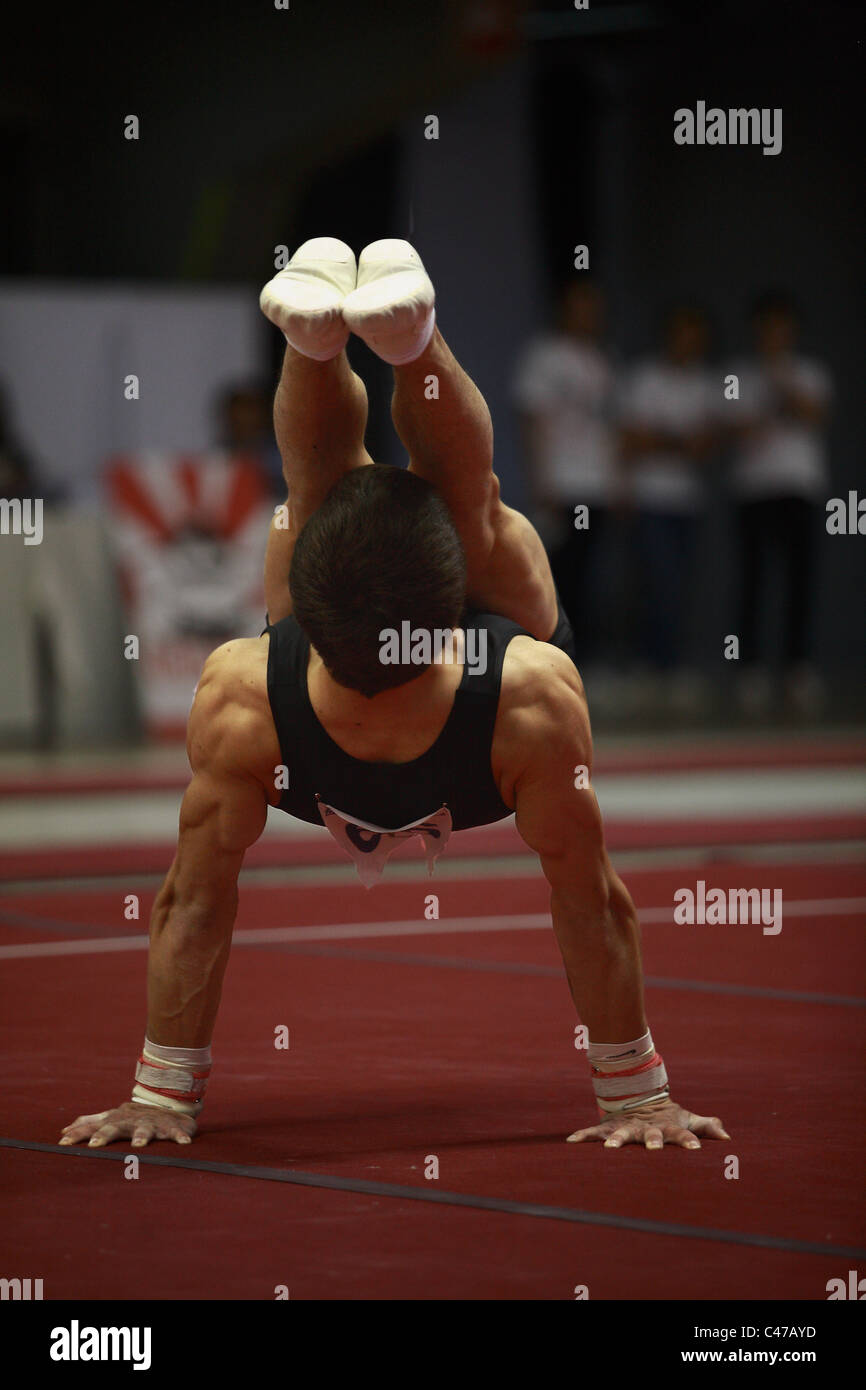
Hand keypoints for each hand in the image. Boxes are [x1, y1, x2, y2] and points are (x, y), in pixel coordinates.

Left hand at [58, 1101, 196, 1148]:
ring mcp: (150, 1122)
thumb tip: (63, 1131)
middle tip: (95, 1145)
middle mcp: (131, 1120)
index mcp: (115, 1119)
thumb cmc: (134, 1116)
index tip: (63, 1143)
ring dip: (141, 1136)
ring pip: (144, 1129)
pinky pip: (176, 1131)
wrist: (168, 1102)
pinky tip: (183, 1143)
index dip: (79, 1133)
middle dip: (105, 1134)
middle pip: (115, 1126)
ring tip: (138, 1146)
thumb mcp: (112, 1117)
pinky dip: (180, 1136)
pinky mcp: (170, 1126)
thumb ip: (90, 1123)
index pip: (93, 1125)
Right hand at [567, 1099, 728, 1150]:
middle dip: (652, 1142)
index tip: (697, 1150)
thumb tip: (729, 1138)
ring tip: (609, 1149)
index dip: (689, 1141)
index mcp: (668, 1127)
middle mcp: (646, 1128)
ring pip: (620, 1134)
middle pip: (650, 1135)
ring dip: (614, 1141)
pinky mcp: (608, 1126)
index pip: (682, 1134)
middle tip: (654, 1150)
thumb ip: (707, 1127)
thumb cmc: (667, 1116)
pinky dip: (582, 1136)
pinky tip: (571, 1141)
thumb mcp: (687, 1119)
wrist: (637, 1095)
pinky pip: (593, 1132)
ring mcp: (626, 1127)